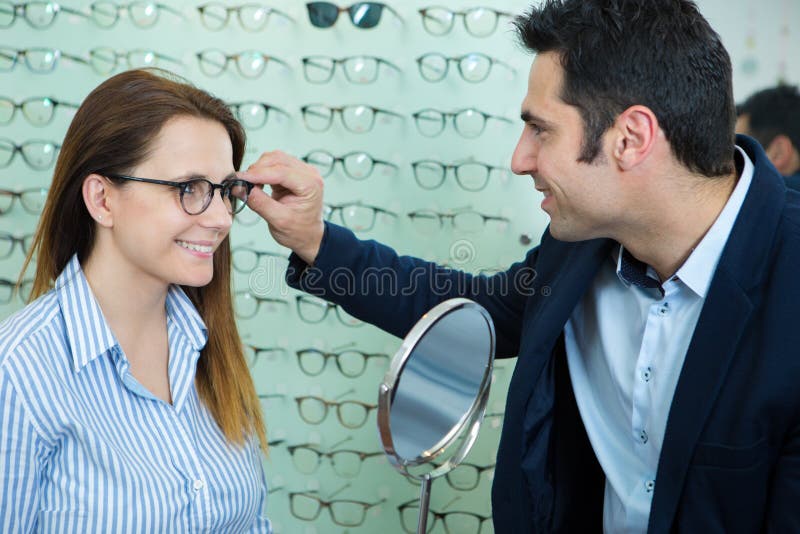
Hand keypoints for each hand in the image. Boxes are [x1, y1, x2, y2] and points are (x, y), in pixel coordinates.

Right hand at [242, 150, 324, 264]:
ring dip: (258, 169)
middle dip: (256, 170)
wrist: (307, 236)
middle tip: (241, 183)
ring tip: (250, 186)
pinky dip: (261, 171)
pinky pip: (273, 164)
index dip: (258, 174)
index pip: (281, 172)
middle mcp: (309, 173)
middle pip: (277, 159)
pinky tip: (256, 183)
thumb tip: (239, 187)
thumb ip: (259, 203)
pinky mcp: (292, 172)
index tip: (239, 178)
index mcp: (311, 185)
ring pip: (274, 158)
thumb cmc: (298, 231)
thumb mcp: (278, 221)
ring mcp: (301, 171)